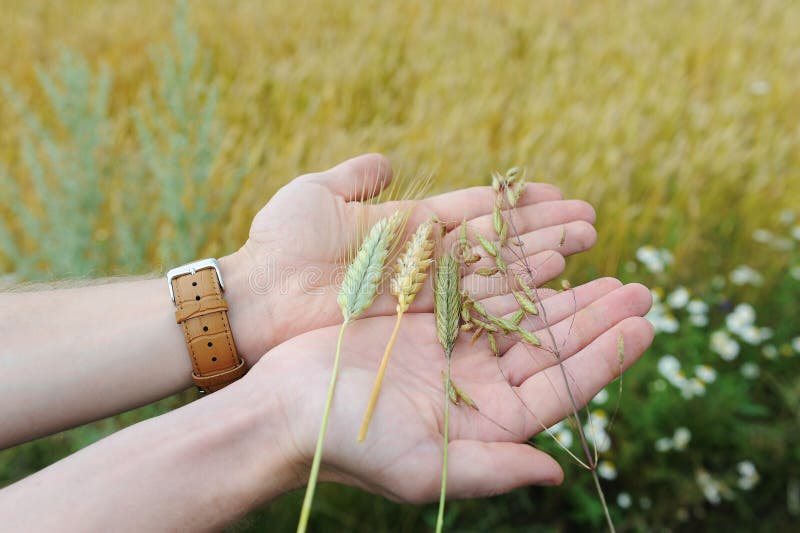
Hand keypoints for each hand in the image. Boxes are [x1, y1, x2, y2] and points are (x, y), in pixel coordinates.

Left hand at [221, 153, 597, 361]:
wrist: (255, 299)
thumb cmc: (279, 245)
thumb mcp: (315, 196)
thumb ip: (356, 179)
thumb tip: (383, 160)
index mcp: (408, 227)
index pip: (476, 211)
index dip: (517, 206)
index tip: (560, 195)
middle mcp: (425, 261)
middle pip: (496, 243)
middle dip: (543, 232)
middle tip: (592, 223)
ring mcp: (424, 292)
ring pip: (495, 272)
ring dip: (540, 261)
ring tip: (585, 248)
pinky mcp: (418, 321)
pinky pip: (474, 304)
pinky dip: (513, 293)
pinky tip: (550, 284)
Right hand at [247, 277, 652, 501]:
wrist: (285, 407)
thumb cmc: (349, 443)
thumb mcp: (423, 467)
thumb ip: (492, 469)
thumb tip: (556, 473)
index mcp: (486, 424)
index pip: (560, 389)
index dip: (605, 358)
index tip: (645, 326)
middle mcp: (476, 388)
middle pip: (550, 348)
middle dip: (596, 319)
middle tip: (643, 288)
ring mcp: (453, 352)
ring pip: (521, 318)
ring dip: (564, 295)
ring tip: (607, 269)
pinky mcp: (425, 322)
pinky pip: (481, 293)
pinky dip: (512, 275)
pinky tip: (542, 259)